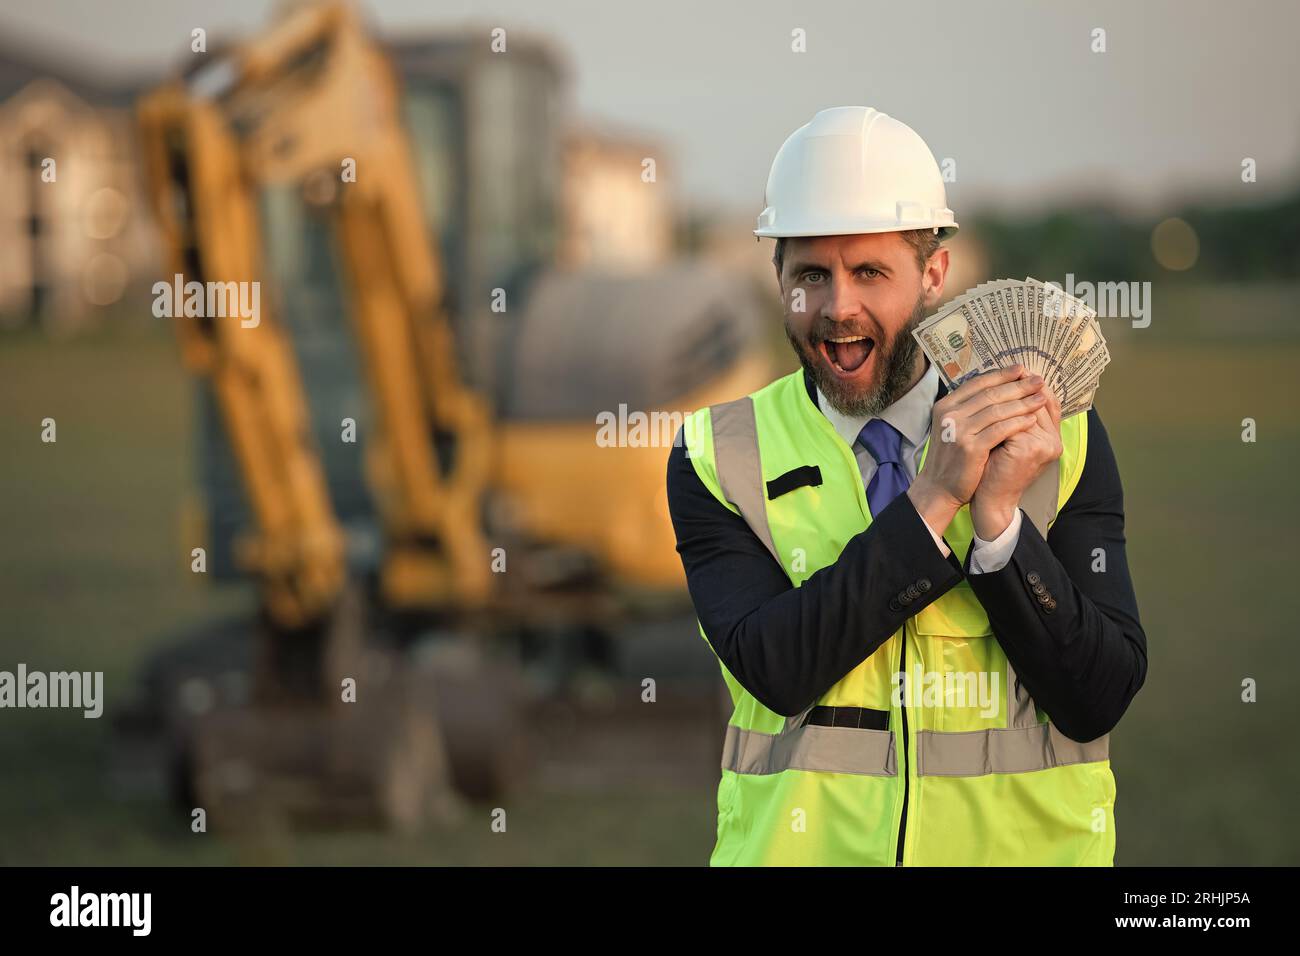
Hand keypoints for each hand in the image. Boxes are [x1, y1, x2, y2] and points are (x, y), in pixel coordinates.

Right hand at [908, 365, 1045, 534]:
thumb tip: (995, 389)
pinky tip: (1032, 420)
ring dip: (1022, 402)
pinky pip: (1000, 430)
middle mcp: (950, 414)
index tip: (1021, 369)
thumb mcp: (953, 427)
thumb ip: (967, 409)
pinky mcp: (970, 448)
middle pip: (990, 393)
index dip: (1001, 374)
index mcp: (945, 405)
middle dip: (1017, 385)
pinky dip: (1018, 423)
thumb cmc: (951, 457)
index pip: (977, 383)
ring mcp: (958, 430)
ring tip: (1040, 398)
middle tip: (1038, 380)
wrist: (938, 487)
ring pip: (997, 410)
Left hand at [971, 376, 1062, 538]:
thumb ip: (1013, 417)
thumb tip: (1006, 384)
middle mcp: (1054, 440)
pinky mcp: (1031, 448)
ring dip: (1011, 391)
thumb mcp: (1007, 438)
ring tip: (996, 377)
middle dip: (1021, 382)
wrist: (990, 499)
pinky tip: (989, 397)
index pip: (1047, 400)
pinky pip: (1015, 419)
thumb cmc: (994, 467)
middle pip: (1039, 399)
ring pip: (1027, 407)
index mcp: (1052, 437)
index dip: (1030, 383)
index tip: (1015, 366)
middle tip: (1009, 365)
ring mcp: (1045, 444)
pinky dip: (1001, 408)